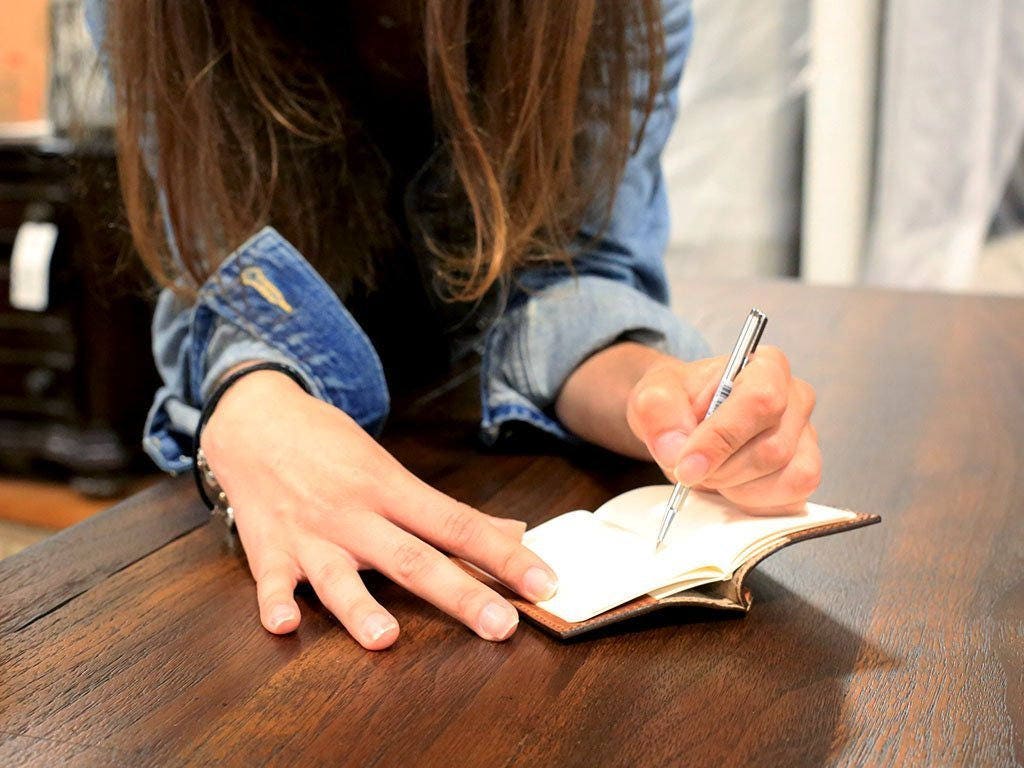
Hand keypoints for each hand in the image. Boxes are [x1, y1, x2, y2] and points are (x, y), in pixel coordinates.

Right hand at [201, 370, 558, 649]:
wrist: (256, 417)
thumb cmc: (330, 446)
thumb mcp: (389, 469)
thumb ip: (444, 511)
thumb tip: (511, 532)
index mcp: (392, 490)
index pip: (459, 525)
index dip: (505, 556)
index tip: (544, 583)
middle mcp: (356, 513)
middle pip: (413, 558)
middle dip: (460, 594)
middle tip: (502, 626)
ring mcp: (310, 534)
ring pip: (340, 577)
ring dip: (360, 608)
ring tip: (385, 638)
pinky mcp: (268, 549)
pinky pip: (269, 581)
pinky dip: (274, 603)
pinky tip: (284, 624)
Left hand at [624, 346, 820, 509]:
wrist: (685, 420)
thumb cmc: (680, 401)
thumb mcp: (654, 394)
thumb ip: (659, 413)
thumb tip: (677, 451)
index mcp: (766, 366)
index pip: (759, 402)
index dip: (721, 439)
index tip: (686, 464)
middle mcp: (796, 398)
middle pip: (772, 449)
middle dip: (722, 470)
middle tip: (690, 467)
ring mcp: (806, 438)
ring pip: (786, 479)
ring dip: (736, 487)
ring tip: (712, 470)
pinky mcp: (805, 472)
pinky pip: (790, 500)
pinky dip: (752, 502)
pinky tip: (731, 485)